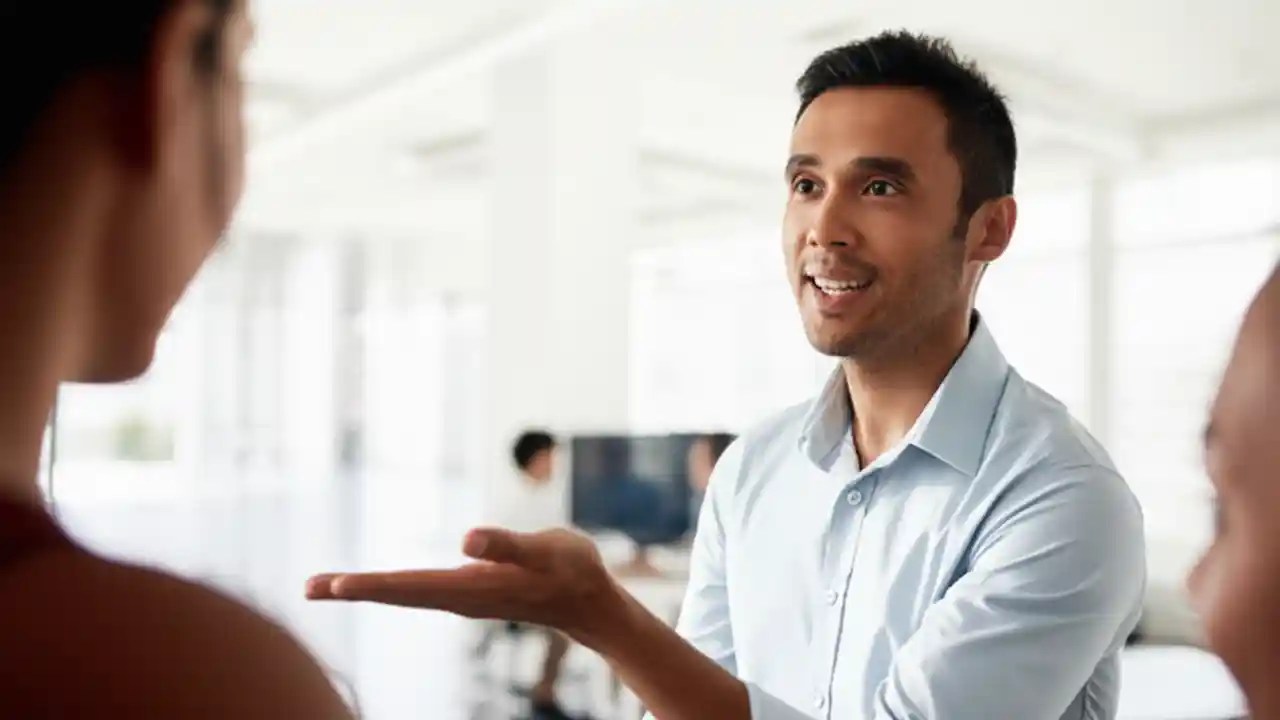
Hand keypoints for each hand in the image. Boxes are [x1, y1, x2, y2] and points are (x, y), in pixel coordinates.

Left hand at [306, 527, 626, 647]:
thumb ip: (506, 545)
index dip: (370, 585)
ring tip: (328, 586)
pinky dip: (392, 587)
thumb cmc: (572, 571)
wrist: (591, 603)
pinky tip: (380, 585)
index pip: (409, 586)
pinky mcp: (471, 592)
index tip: (332, 586)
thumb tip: (466, 540)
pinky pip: (419, 590)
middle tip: (308, 588)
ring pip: (406, 594)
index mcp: (472, 588)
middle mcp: (460, 598)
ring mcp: (464, 597)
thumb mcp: (545, 550)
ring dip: (368, 589)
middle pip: (398, 594)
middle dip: (355, 590)